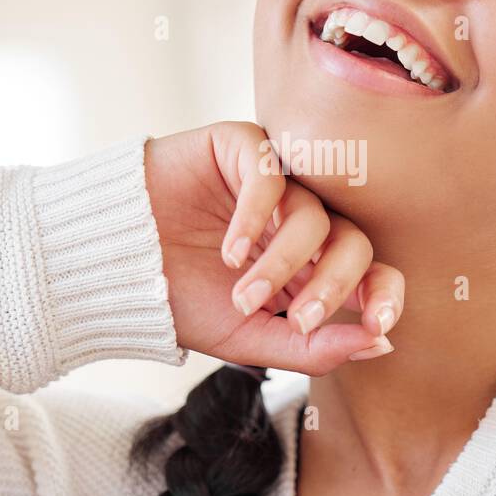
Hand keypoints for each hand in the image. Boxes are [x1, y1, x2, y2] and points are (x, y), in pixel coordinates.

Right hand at [144, 121, 402, 373]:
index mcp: (307, 267)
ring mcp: (275, 184)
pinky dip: (257, 218)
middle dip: (333, 286)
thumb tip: (380, 342)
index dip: (384, 293)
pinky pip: (273, 175)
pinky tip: (228, 251)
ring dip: (282, 263)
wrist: (111, 266)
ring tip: (242, 292)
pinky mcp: (244, 150)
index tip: (378, 324)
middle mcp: (299, 222)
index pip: (370, 270)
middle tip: (301, 319)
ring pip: (314, 215)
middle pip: (353, 242)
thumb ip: (313, 346)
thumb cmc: (178, 300)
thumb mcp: (249, 339)